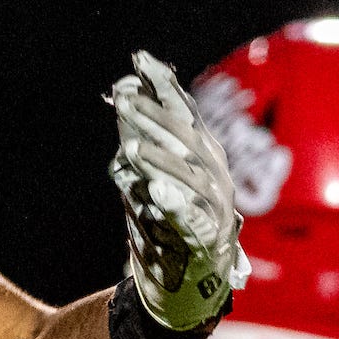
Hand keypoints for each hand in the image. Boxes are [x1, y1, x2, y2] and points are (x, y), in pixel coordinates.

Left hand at [108, 51, 248, 331]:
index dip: (165, 86)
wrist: (187, 279)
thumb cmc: (167, 219)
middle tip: (125, 100)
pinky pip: (190, 219)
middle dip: (156, 118)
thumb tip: (123, 90)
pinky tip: (152, 191)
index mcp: (204, 154)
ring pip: (190, 177)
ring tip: (131, 146)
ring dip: (160, 160)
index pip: (185, 112)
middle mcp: (215, 175)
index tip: (140, 59)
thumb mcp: (150, 172)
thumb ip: (140, 135)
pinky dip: (173, 204)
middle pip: (188, 140)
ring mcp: (215, 207)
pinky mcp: (208, 239)